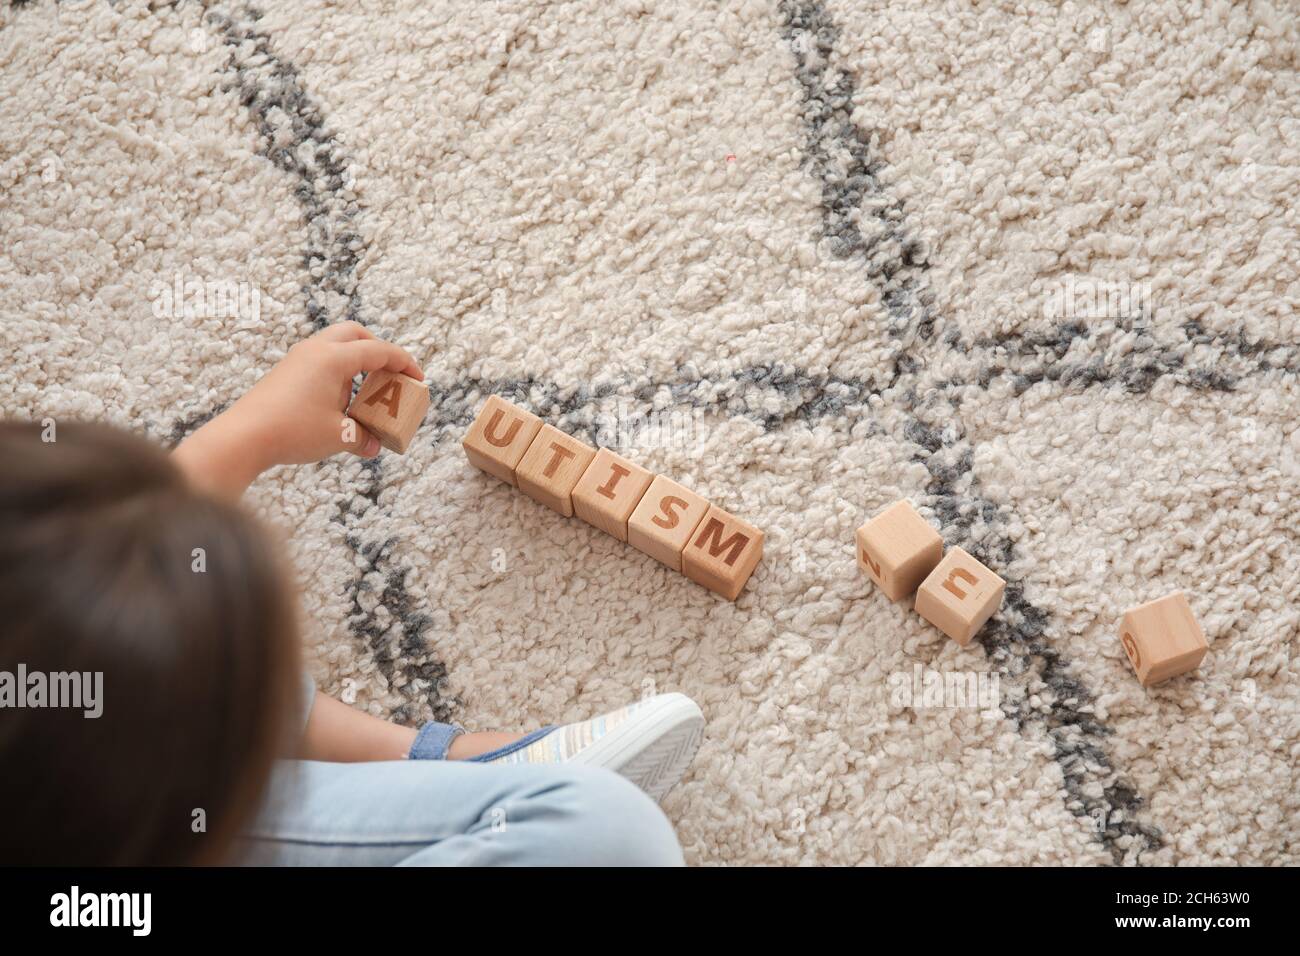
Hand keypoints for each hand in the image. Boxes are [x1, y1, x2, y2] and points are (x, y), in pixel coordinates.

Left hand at [174, 323, 423, 498]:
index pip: (379, 351)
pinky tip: (340, 399)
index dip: (404, 363)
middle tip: (391, 372)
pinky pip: (321, 359)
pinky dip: (338, 370)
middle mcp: (316, 350)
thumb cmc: (291, 431)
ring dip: (356, 359)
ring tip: (366, 389)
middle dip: (378, 349)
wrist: (243, 437)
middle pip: (355, 334)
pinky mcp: (287, 371)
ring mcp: (298, 358)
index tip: (417, 378)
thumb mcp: (338, 436)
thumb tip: (375, 445)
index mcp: (333, 358)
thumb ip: (363, 437)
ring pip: (335, 344)